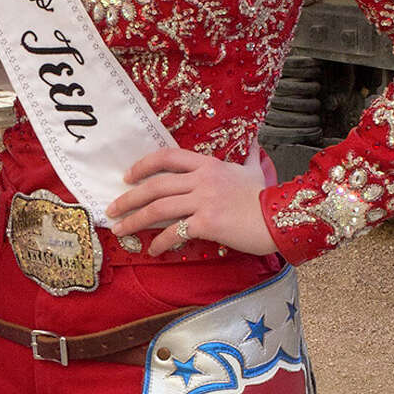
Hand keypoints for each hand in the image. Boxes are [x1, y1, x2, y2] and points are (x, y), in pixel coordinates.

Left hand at [106, 141, 277, 256]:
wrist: (281, 218)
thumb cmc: (266, 196)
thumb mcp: (254, 169)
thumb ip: (248, 155)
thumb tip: (254, 142)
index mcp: (208, 165)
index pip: (167, 157)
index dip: (143, 165)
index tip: (127, 176)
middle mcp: (202, 180)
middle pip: (155, 186)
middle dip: (129, 198)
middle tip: (112, 209)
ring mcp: (203, 201)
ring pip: (158, 209)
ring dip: (134, 221)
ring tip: (120, 230)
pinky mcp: (207, 223)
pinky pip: (174, 233)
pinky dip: (159, 243)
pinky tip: (152, 251)